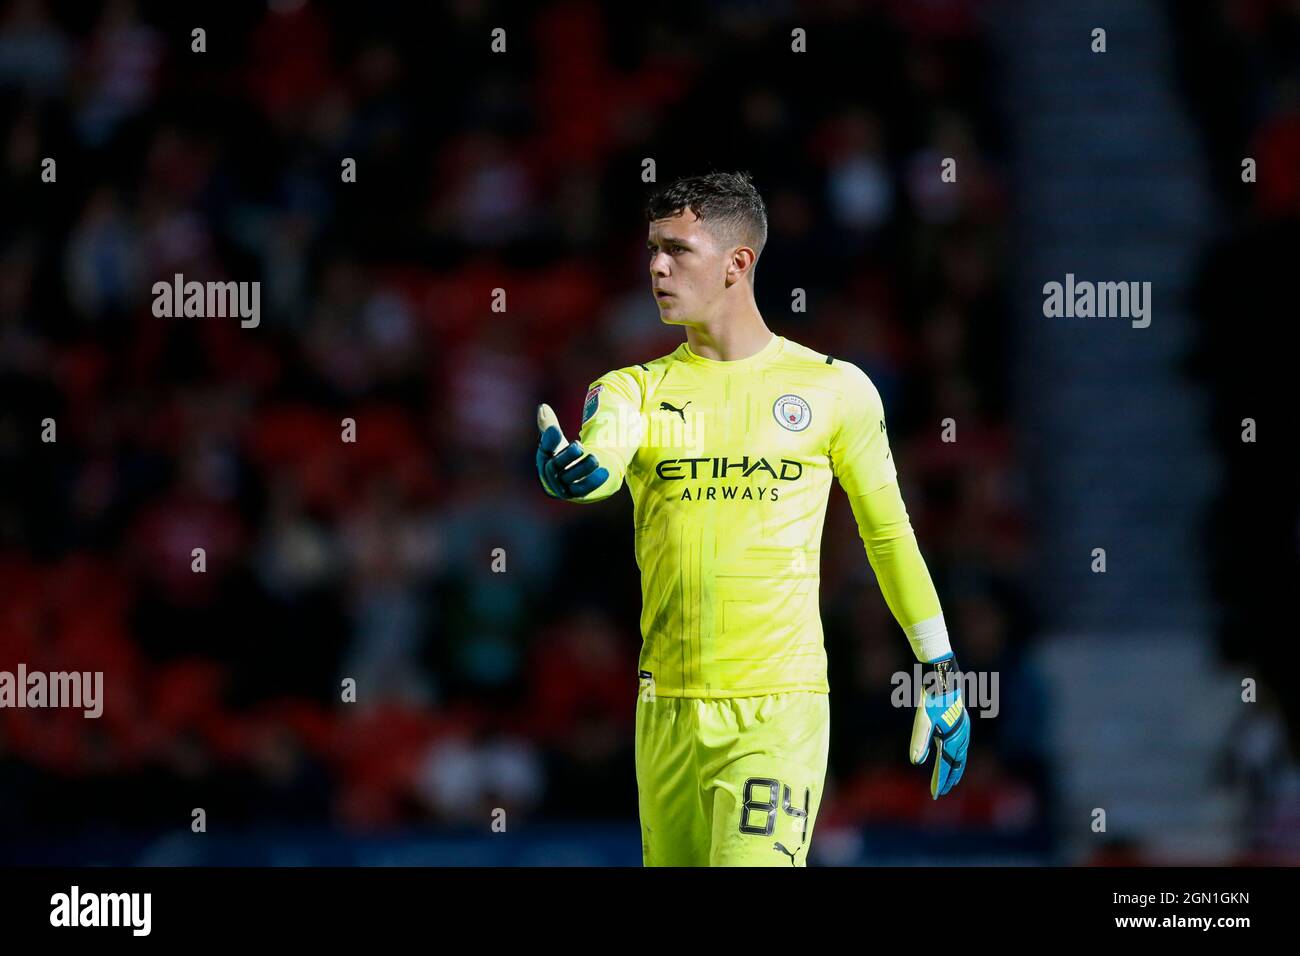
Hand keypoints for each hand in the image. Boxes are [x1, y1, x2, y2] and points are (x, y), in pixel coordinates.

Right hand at [536, 403, 608, 498]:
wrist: (573, 476)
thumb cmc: (562, 455)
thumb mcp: (556, 439)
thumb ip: (549, 424)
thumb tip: (542, 407)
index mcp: (543, 459)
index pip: (544, 451)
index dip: (549, 441)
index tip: (556, 430)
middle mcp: (549, 476)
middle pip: (555, 467)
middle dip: (567, 456)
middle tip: (579, 445)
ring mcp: (562, 487)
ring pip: (570, 479)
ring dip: (582, 468)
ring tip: (595, 458)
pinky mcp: (576, 494)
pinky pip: (583, 489)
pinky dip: (593, 481)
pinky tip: (605, 471)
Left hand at [908, 653, 969, 797]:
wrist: (942, 676)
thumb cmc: (931, 698)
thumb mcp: (922, 720)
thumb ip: (920, 740)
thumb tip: (915, 761)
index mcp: (953, 737)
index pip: (946, 765)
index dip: (940, 780)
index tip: (935, 794)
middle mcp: (961, 734)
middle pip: (956, 762)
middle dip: (949, 777)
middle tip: (943, 791)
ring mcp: (963, 726)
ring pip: (961, 753)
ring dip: (956, 766)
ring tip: (952, 777)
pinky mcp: (961, 719)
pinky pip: (962, 742)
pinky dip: (959, 753)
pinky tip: (954, 752)